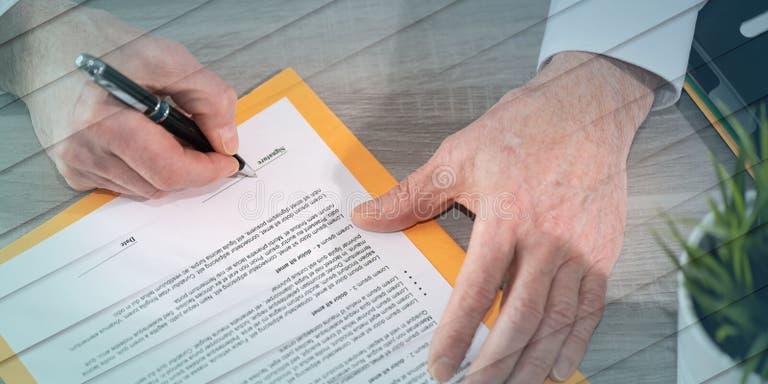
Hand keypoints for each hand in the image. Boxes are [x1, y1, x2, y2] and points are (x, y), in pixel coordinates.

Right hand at [0, 3, 238, 197]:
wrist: (47, 47)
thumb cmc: (106, 47)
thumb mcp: (167, 57)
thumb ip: (207, 97)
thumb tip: (226, 141)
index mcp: (105, 121)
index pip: (168, 169)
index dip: (206, 169)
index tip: (226, 159)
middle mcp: (85, 150)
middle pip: (159, 184)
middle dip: (192, 169)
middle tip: (205, 145)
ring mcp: (75, 164)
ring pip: (144, 189)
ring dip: (168, 169)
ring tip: (170, 134)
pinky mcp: (72, 171)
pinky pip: (125, 184)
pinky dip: (145, 169)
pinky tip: (144, 140)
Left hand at [352, 52, 657, 382]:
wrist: (586, 108)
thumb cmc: (521, 129)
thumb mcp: (457, 156)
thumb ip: (410, 195)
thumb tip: (365, 218)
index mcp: (505, 215)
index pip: (476, 290)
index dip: (456, 334)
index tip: (440, 367)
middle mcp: (547, 238)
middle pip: (520, 318)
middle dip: (494, 363)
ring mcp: (580, 248)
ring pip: (556, 321)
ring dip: (531, 363)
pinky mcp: (603, 252)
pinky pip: (590, 308)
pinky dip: (574, 342)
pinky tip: (556, 366)